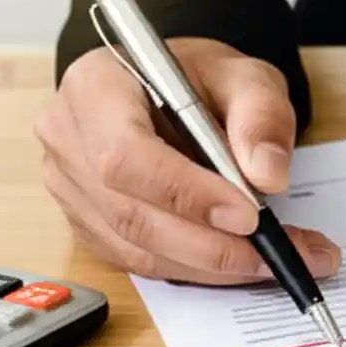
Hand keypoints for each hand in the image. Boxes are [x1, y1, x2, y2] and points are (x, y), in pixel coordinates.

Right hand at [34, 37, 340, 284]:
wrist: (177, 90)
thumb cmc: (203, 79)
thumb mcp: (246, 76)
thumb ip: (261, 116)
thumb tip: (268, 175)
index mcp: (95, 86)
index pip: (126, 154)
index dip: (186, 192)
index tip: (248, 214)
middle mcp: (68, 138)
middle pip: (129, 212)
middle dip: (210, 244)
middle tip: (277, 252)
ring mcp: (70, 186)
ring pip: (136, 247)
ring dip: (210, 265)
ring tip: (275, 261)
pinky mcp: (87, 222)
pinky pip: (138, 261)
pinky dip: (195, 269)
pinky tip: (242, 263)